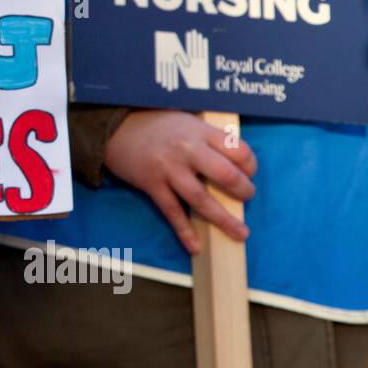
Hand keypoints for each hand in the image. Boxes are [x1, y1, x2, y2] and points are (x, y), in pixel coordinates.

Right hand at [103, 109, 255, 253]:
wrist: (117, 128)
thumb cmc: (157, 124)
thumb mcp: (188, 121)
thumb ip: (209, 138)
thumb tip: (235, 162)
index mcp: (200, 132)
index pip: (238, 150)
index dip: (250, 166)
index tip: (249, 173)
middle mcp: (187, 150)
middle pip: (225, 175)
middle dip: (243, 191)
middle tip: (247, 197)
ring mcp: (169, 169)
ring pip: (201, 198)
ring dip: (223, 218)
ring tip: (240, 233)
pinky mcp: (152, 184)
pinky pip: (172, 211)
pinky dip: (184, 230)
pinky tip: (195, 246)